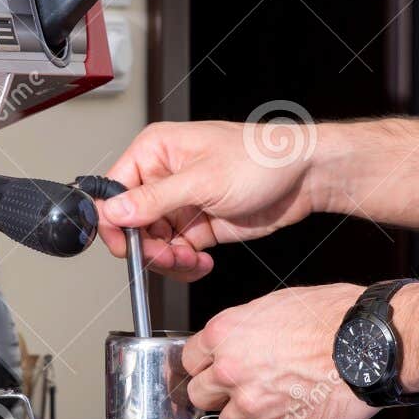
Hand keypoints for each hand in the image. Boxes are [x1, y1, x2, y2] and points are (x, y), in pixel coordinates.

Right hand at [96, 121, 318, 280]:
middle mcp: (163, 178)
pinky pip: (176, 253)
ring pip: (153, 244)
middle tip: (169, 257)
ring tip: (190, 261)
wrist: (304, 176)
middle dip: (148, 248)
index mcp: (154, 152)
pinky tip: (201, 264)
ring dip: (168, 261)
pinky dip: (184, 266)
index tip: (127, 247)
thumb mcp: (203, 180)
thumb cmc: (261, 159)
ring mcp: (180, 204)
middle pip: (131, 225)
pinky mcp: (198, 226)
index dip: (116, 223)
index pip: (114, 191)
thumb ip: (155, 199)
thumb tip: (115, 211)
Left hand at [184, 283, 378, 418]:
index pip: (189, 360)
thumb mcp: (277, 305)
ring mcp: (252, 404)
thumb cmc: (333, 318)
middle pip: (199, 396)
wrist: (369, 344)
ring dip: (244, 417)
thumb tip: (235, 341)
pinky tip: (292, 410)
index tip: (210, 371)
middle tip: (236, 390)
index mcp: (225, 334)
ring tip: (271, 402)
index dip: (202, 366)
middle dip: (215, 395)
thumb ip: (246, 328)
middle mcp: (231, 370)